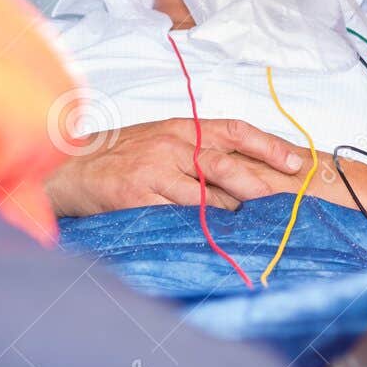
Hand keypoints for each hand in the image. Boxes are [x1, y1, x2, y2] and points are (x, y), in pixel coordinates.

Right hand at [45, 118, 305, 217]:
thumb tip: (246, 172)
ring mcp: (153, 172)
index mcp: (182, 127)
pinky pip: (176, 216)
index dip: (268, 144)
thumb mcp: (162, 138)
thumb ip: (199, 149)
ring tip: (255, 227)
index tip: (296, 161)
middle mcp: (170, 145)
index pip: (234, 130)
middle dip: (259, 184)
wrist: (70, 165)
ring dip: (232, 213)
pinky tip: (216, 238)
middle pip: (224, 164)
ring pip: (204, 195)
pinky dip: (199, 228)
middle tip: (285, 202)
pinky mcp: (137, 198)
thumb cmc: (123, 154)